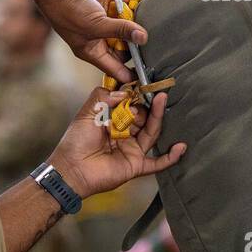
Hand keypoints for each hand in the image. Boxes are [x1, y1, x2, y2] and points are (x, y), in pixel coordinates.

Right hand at [35, 0, 143, 80]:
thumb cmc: (69, 11)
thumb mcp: (97, 26)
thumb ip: (122, 31)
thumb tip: (143, 38)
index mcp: (92, 50)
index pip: (115, 68)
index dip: (130, 72)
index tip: (149, 73)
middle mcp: (97, 37)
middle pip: (125, 45)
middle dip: (135, 39)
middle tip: (146, 33)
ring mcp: (102, 20)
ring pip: (126, 23)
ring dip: (132, 15)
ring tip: (135, 10)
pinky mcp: (105, 2)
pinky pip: (123, 3)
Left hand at [48, 87, 185, 198]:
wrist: (71, 169)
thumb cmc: (75, 142)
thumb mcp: (87, 113)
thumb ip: (103, 97)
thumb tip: (126, 93)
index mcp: (113, 121)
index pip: (131, 105)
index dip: (138, 95)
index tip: (145, 83)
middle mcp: (125, 134)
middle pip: (144, 117)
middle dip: (148, 105)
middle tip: (154, 91)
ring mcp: (132, 149)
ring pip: (152, 132)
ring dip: (159, 117)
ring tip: (161, 100)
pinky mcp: (136, 165)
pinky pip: (157, 163)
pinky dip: (171, 157)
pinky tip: (181, 147)